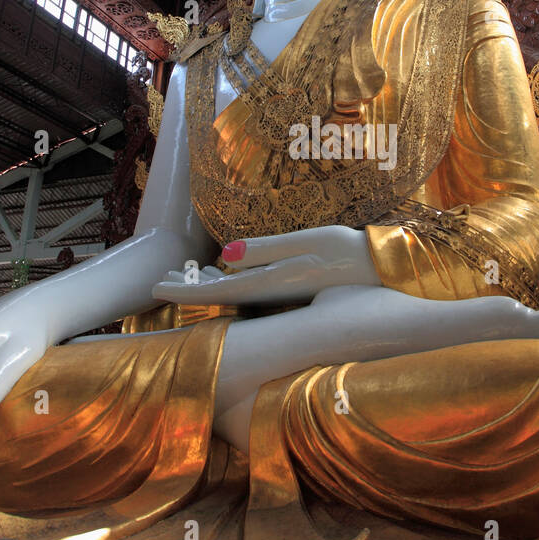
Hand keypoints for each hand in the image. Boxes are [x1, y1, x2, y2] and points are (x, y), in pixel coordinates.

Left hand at [151, 225, 380, 305]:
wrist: (384, 273)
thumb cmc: (347, 253)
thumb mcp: (306, 244)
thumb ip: (266, 250)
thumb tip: (224, 254)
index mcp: (269, 284)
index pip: (214, 290)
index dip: (183, 289)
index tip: (154, 287)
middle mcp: (271, 294)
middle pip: (219, 294)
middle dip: (189, 288)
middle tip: (160, 282)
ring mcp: (281, 295)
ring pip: (233, 293)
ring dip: (207, 285)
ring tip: (184, 276)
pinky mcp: (292, 291)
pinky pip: (249, 289)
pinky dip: (228, 282)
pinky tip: (224, 275)